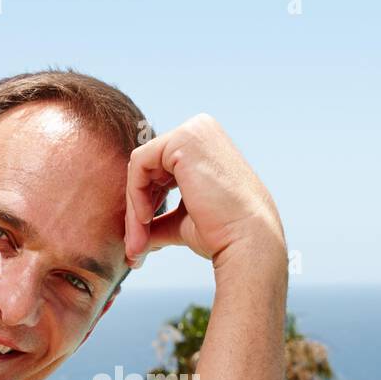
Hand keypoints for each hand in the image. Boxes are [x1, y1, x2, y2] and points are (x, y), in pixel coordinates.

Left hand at [123, 113, 285, 268]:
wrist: (246, 240)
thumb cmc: (223, 233)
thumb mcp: (183, 221)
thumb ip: (159, 221)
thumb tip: (136, 238)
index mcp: (203, 145)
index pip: (158, 170)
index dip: (145, 205)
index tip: (141, 240)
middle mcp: (199, 130)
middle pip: (146, 167)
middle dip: (137, 209)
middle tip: (135, 248)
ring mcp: (192, 131)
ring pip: (140, 168)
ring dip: (134, 208)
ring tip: (138, 242)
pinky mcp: (182, 139)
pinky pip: (139, 164)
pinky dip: (135, 195)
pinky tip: (145, 220)